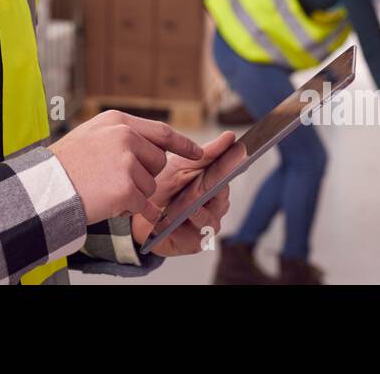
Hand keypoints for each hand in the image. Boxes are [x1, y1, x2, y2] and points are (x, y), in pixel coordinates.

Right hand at [50, 111, 203, 224]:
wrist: (46, 186)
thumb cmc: (65, 164)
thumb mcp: (92, 135)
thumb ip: (122, 136)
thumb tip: (153, 147)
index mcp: (118, 121)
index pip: (161, 132)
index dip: (182, 144)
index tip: (198, 152)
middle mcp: (125, 136)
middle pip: (159, 162)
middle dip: (145, 176)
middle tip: (117, 180)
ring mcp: (126, 161)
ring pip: (151, 186)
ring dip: (134, 194)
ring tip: (105, 189)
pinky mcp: (126, 187)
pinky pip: (143, 205)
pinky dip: (130, 209)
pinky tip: (109, 203)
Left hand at [130, 131, 245, 256]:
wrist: (140, 210)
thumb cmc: (166, 185)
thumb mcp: (183, 164)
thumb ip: (207, 153)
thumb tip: (230, 136)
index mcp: (217, 186)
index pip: (227, 175)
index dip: (231, 164)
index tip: (239, 151)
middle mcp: (216, 208)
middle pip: (219, 199)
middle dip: (212, 189)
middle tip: (209, 178)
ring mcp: (206, 227)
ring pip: (208, 220)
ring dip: (197, 212)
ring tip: (191, 205)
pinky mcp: (192, 244)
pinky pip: (191, 237)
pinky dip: (181, 230)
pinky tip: (171, 223)